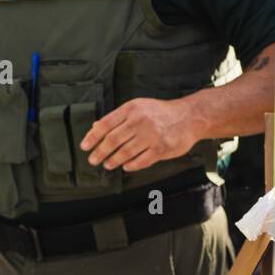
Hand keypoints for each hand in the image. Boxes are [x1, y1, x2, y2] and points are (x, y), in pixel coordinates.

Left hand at [80, 97, 200, 171]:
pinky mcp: (162, 148)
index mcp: (131, 109)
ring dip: (113, 160)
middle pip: (112, 140)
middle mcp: (140, 121)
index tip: (84, 147)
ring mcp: (152, 135)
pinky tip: (125, 166)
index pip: (105, 124)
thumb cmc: (159, 112)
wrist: (190, 116)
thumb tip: (95, 127)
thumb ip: (117, 118)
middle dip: (99, 152)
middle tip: (93, 160)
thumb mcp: (137, 107)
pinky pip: (141, 161)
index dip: (92, 137)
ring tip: (107, 164)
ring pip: (125, 152)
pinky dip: (131, 165)